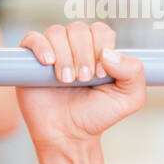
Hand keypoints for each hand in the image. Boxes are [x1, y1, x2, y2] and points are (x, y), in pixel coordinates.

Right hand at [16, 22, 145, 149]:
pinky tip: (49, 63)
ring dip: (65, 56)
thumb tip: (109, 53)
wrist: (68, 134)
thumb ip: (134, 73)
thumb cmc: (97, 115)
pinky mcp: (30, 60)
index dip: (102, 46)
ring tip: (67, 80)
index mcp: (100, 51)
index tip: (100, 74)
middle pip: (79, 29)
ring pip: (57, 32)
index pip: (101, 30)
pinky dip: (42, 47)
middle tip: (84, 79)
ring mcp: (53, 51)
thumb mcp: (130, 98)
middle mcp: (76, 47)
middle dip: (83, 54)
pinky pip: (32, 38)